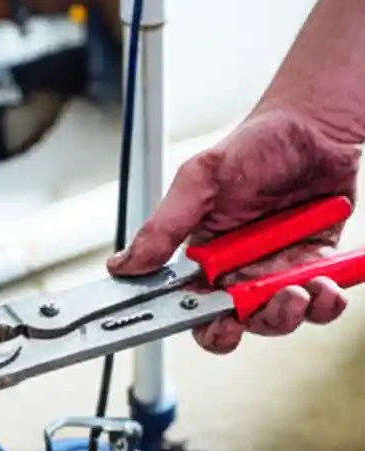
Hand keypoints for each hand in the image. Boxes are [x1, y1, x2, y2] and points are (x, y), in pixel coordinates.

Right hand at [108, 108, 360, 352]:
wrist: (316, 127)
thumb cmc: (255, 145)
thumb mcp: (199, 180)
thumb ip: (163, 226)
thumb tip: (123, 264)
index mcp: (203, 255)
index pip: (193, 306)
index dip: (204, 324)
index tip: (220, 321)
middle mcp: (238, 268)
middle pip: (240, 321)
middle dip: (257, 322)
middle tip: (268, 303)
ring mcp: (277, 268)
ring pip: (281, 317)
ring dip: (295, 313)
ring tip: (303, 289)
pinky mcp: (315, 264)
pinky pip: (320, 300)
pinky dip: (326, 302)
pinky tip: (325, 285)